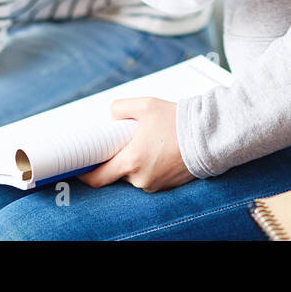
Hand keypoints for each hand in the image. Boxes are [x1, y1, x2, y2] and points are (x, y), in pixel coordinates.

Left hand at [78, 97, 195, 192]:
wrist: (208, 136)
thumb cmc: (177, 121)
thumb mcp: (145, 105)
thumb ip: (120, 108)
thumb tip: (111, 116)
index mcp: (131, 161)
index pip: (98, 178)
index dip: (87, 174)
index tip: (82, 167)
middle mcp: (141, 178)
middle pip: (119, 172)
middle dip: (120, 158)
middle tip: (127, 141)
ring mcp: (155, 184)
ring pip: (136, 174)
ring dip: (138, 161)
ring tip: (152, 142)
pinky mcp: (168, 186)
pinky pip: (151, 176)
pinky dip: (152, 165)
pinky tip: (162, 150)